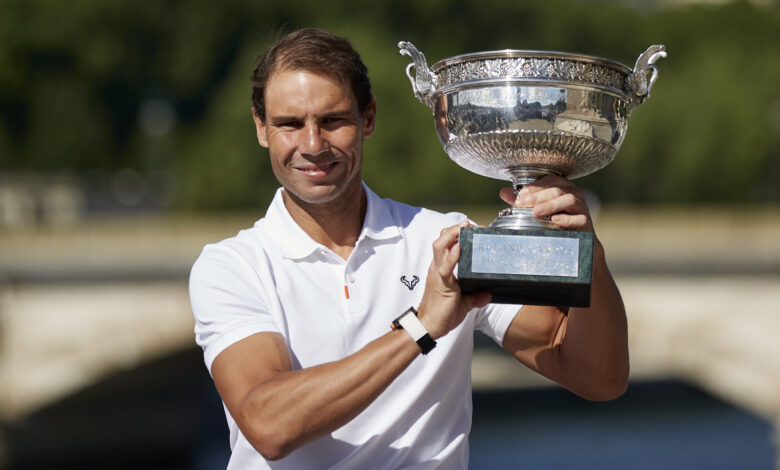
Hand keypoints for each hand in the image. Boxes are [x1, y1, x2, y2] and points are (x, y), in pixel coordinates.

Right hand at [417, 221, 491, 338]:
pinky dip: (452, 257)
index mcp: (441, 269)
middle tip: (469, 224)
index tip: (470, 227)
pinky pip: (445, 267)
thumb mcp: (463, 303)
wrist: (428, 327)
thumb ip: (475, 297)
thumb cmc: (442, 314)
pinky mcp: (441, 284)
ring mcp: (438, 274)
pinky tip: (459, 248)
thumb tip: (488, 293)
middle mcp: (437, 268)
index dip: (456, 233)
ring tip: (464, 228)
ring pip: (439, 247)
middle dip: (454, 229)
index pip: (445, 244)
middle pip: (441, 240)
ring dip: (452, 235)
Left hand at [499, 175, 593, 231]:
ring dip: (551, 204)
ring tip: (536, 212)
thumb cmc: (556, 223)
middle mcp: (574, 195)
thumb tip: (504, 192)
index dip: (535, 186)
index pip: (550, 179)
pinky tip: (554, 221)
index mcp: (563, 188)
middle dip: (538, 196)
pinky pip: (580, 219)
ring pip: (570, 200)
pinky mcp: (586, 224)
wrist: (577, 245)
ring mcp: (581, 209)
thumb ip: (523, 201)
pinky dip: (566, 219)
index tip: (520, 195)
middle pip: (557, 189)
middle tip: (522, 204)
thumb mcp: (538, 211)